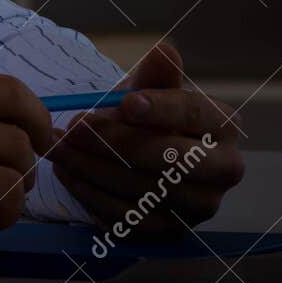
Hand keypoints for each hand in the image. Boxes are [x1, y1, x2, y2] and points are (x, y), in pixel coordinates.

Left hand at [48, 40, 244, 236]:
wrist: (142, 153)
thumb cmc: (148, 114)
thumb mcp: (151, 88)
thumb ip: (157, 73)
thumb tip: (164, 50)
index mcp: (224, 126)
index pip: (196, 116)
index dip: (162, 109)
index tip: (126, 102)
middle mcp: (224, 170)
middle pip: (170, 160)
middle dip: (115, 141)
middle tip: (73, 126)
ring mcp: (200, 206)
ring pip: (144, 190)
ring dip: (92, 167)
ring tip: (57, 146)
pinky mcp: (172, 232)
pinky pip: (129, 218)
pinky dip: (91, 195)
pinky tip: (66, 172)